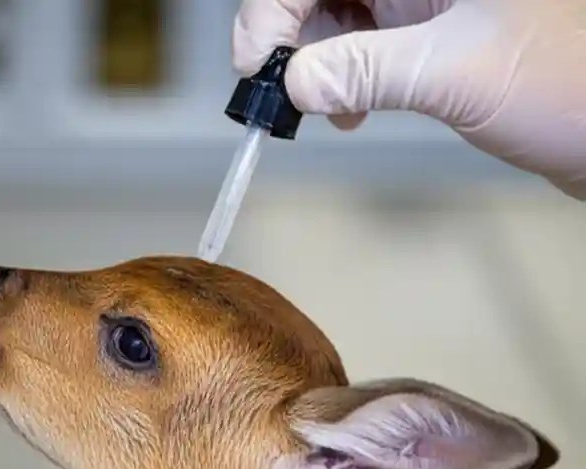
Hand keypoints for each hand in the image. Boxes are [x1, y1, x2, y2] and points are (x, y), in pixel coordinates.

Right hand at [232, 0, 585, 199]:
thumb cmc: (576, 84)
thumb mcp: (457, 73)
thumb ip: (366, 70)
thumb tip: (296, 82)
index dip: (274, 6)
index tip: (261, 63)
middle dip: (290, 32)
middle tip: (280, 89)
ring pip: (335, 10)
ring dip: (313, 60)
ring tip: (324, 109)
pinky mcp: (433, 29)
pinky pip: (362, 40)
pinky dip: (341, 76)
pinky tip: (347, 111)